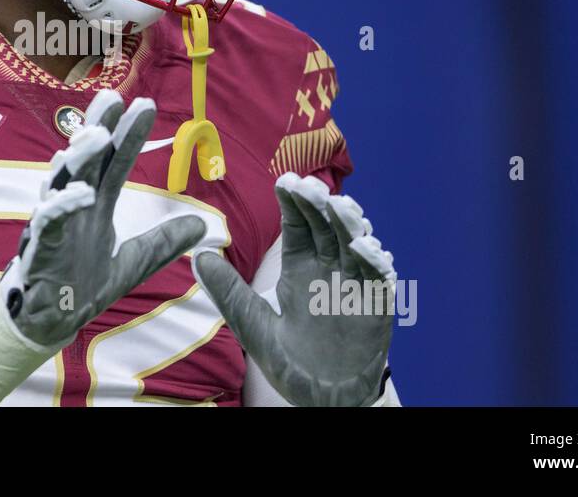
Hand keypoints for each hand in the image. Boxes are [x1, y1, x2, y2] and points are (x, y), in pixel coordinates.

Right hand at [0, 89, 206, 405]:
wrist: (53, 319)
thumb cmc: (83, 282)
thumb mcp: (135, 262)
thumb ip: (164, 242)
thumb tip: (202, 227)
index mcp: (94, 202)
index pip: (113, 160)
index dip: (127, 134)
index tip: (143, 105)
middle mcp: (74, 203)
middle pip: (85, 158)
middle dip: (98, 126)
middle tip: (113, 98)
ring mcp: (56, 221)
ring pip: (63, 179)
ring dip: (79, 157)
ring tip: (98, 135)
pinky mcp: (42, 244)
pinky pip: (50, 219)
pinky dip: (64, 205)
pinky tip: (83, 194)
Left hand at [194, 172, 395, 405]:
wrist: (323, 398)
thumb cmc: (290, 360)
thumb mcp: (251, 323)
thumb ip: (228, 290)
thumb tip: (198, 255)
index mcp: (301, 267)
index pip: (298, 225)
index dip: (294, 202)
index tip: (285, 180)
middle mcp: (328, 268)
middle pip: (327, 227)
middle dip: (320, 204)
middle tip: (310, 186)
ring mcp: (354, 285)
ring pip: (355, 245)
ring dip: (350, 224)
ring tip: (340, 206)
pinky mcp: (376, 307)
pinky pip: (378, 280)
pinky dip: (374, 262)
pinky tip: (364, 249)